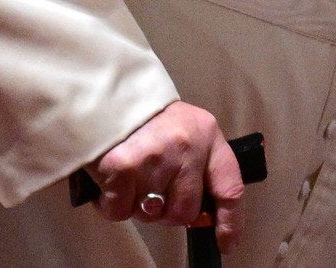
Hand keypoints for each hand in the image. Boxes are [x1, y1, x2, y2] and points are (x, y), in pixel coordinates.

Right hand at [91, 101, 244, 251]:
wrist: (105, 92)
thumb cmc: (147, 117)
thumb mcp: (186, 130)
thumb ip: (199, 167)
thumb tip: (204, 216)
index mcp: (207, 135)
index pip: (230, 187)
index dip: (230, 222)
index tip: (226, 243)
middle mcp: (186, 147)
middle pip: (184, 212)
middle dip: (166, 211)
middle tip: (151, 188)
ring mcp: (155, 158)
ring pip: (150, 214)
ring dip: (137, 204)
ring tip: (131, 176)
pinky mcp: (124, 167)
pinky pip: (120, 211)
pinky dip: (111, 203)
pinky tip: (110, 181)